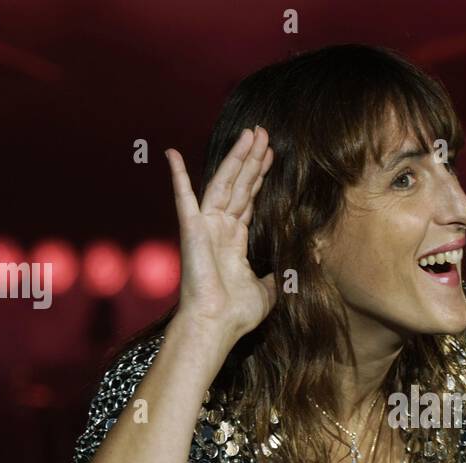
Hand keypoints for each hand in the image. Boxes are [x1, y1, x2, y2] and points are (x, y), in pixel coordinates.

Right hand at [165, 127, 276, 338]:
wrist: (217, 325)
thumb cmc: (237, 314)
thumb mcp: (268, 291)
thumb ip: (277, 275)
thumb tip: (293, 269)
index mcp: (234, 241)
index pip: (248, 200)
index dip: (259, 177)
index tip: (271, 155)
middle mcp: (219, 229)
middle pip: (239, 185)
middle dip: (252, 159)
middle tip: (263, 133)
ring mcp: (205, 227)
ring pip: (223, 183)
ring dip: (236, 158)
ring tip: (250, 134)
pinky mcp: (192, 229)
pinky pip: (184, 198)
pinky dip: (177, 175)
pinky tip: (171, 153)